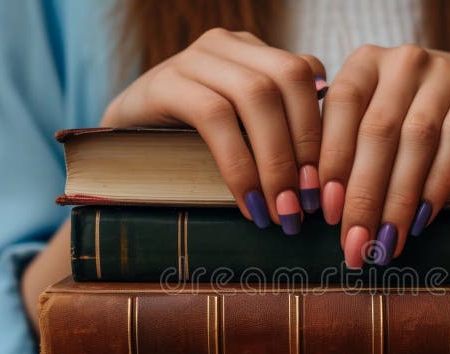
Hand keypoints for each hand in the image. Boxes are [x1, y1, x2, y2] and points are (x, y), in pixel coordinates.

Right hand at [101, 28, 326, 234]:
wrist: (119, 148)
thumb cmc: (193, 151)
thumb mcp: (245, 140)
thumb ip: (281, 141)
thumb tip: (327, 183)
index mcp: (257, 54)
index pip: (309, 76)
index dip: (325, 131)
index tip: (329, 186)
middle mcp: (230, 47)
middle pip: (290, 79)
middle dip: (305, 147)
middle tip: (308, 204)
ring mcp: (195, 58)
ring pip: (256, 96)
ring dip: (275, 161)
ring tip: (281, 211)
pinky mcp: (164, 82)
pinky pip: (214, 117)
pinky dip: (238, 165)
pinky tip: (248, 204)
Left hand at [319, 45, 449, 266]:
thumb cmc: (402, 115)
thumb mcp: (368, 117)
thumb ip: (343, 148)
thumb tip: (318, 207)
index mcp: (364, 63)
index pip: (342, 106)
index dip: (333, 160)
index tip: (326, 212)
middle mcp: (403, 61)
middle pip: (378, 131)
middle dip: (364, 196)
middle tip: (356, 244)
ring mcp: (444, 73)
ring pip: (416, 140)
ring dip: (398, 200)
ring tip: (386, 243)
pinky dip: (436, 185)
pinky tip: (421, 220)